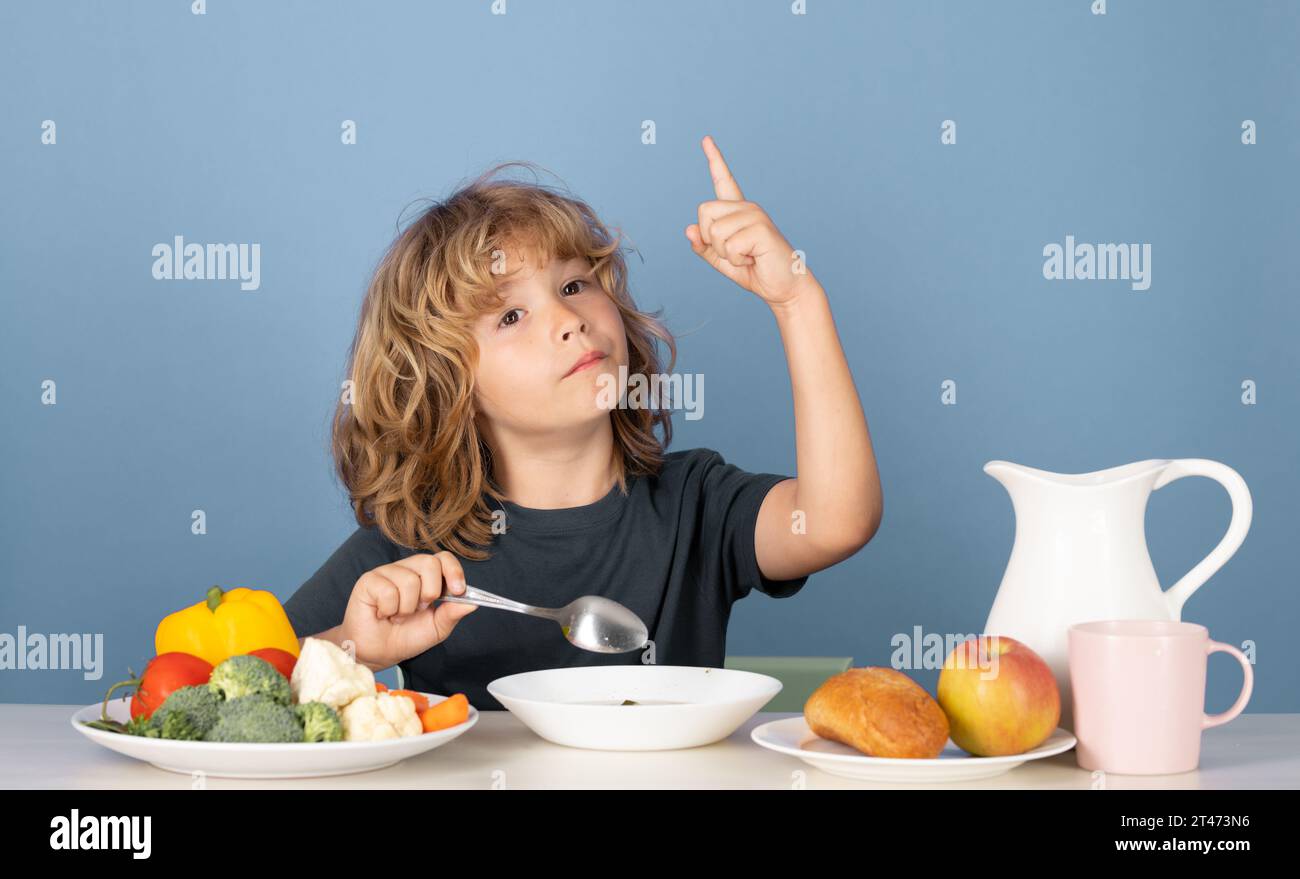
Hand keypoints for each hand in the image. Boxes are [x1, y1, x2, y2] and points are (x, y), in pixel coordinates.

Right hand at [339, 552, 477, 670]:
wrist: (378, 653)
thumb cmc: (406, 637)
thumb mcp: (437, 628)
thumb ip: (452, 614)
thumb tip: (472, 603)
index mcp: (426, 576)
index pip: (444, 558)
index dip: (454, 571)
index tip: (458, 591)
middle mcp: (407, 569)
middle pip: (429, 563)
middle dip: (430, 592)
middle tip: (419, 609)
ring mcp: (387, 572)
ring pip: (409, 580)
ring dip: (407, 608)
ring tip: (397, 615)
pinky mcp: (369, 580)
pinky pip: (388, 590)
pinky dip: (389, 610)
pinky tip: (383, 614)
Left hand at [685, 135, 814, 307]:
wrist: (784, 287)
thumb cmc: (756, 271)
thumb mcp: (723, 260)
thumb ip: (704, 247)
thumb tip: (689, 229)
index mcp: (737, 212)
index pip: (724, 181)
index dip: (715, 160)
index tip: (706, 139)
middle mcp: (747, 207)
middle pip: (704, 211)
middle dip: (710, 239)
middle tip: (735, 252)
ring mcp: (755, 215)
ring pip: (714, 232)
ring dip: (725, 253)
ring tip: (747, 256)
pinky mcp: (761, 228)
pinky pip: (729, 246)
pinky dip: (737, 260)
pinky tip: (754, 259)